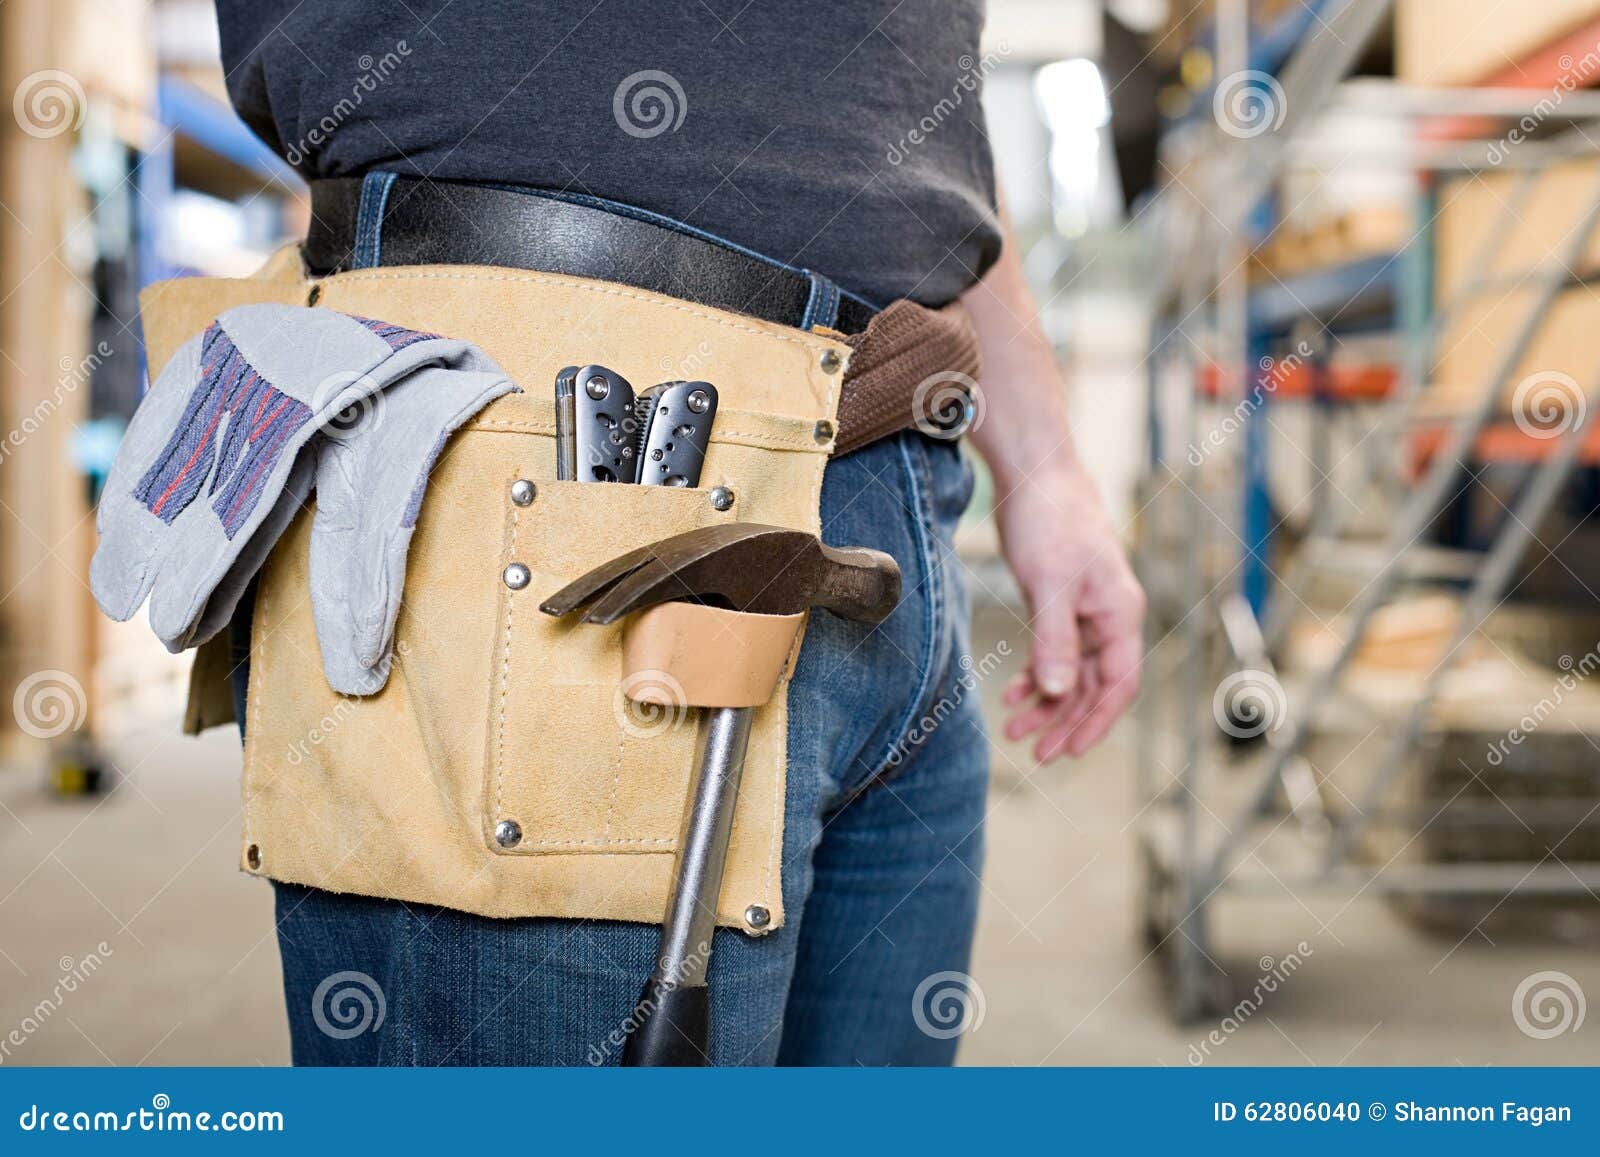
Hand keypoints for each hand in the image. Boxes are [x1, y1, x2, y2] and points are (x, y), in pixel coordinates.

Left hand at [994, 465, 1145, 761]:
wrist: (1034, 473)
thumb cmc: (1048, 520)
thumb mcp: (1048, 586)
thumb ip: (1054, 642)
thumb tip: (1057, 694)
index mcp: (1120, 613)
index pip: (1119, 683)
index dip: (1095, 722)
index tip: (1068, 752)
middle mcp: (1111, 616)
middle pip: (1094, 685)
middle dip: (1065, 720)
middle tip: (1035, 754)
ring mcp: (1088, 609)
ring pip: (1073, 671)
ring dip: (1047, 702)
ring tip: (1015, 731)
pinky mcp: (1063, 600)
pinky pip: (1057, 650)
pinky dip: (1038, 672)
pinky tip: (1016, 693)